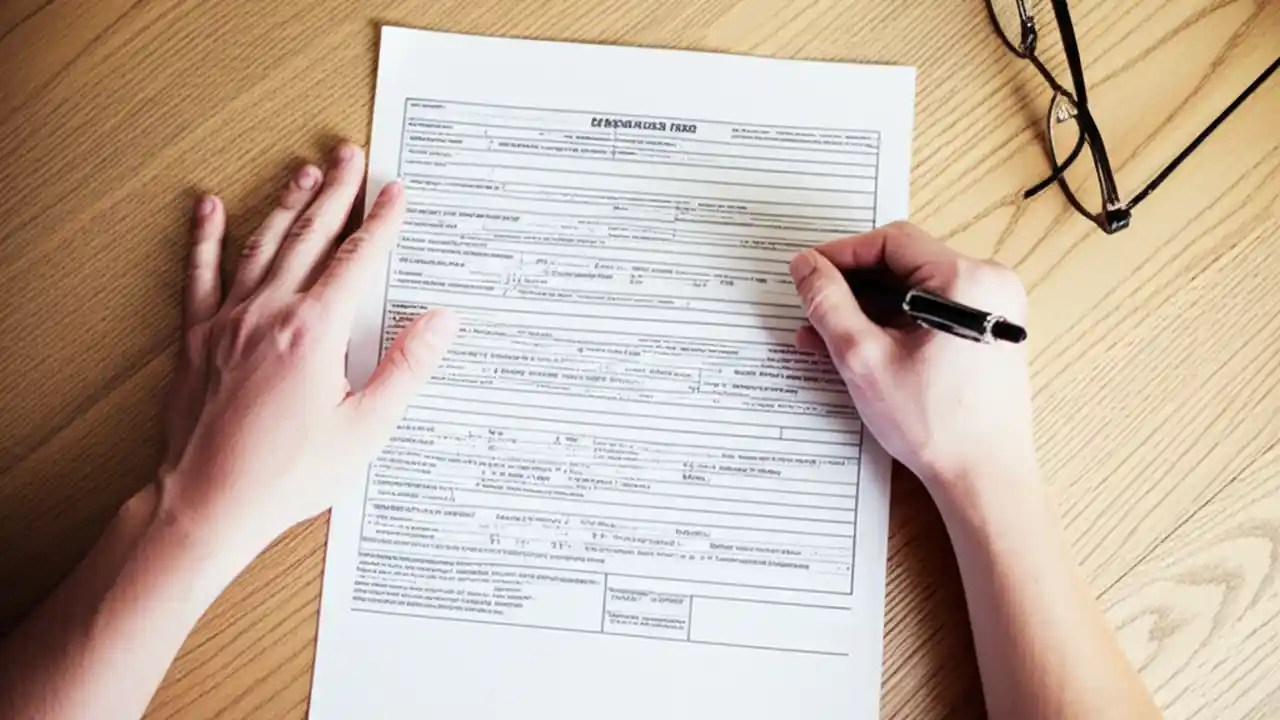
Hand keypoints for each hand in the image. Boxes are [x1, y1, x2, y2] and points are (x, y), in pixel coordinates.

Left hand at [158, 141, 456, 553]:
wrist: (206, 503)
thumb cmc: (286, 475)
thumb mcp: (365, 429)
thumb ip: (405, 368)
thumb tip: (441, 321)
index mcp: (314, 332)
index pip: (356, 260)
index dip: (381, 222)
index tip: (395, 193)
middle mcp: (269, 313)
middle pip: (310, 236)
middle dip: (336, 193)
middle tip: (351, 156)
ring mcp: (228, 321)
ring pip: (262, 244)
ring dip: (286, 203)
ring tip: (306, 171)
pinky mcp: (198, 338)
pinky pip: (201, 274)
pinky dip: (206, 238)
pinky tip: (210, 208)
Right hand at [788, 222, 1034, 499]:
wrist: (985, 478)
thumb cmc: (937, 426)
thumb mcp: (865, 359)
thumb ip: (829, 305)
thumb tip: (805, 267)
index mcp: (968, 280)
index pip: (891, 242)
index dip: (841, 253)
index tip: (808, 272)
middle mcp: (989, 285)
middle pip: (903, 264)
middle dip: (851, 286)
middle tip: (811, 307)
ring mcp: (992, 310)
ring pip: (913, 291)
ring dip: (867, 308)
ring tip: (824, 336)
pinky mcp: (987, 333)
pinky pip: (931, 312)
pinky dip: (893, 324)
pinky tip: (858, 346)